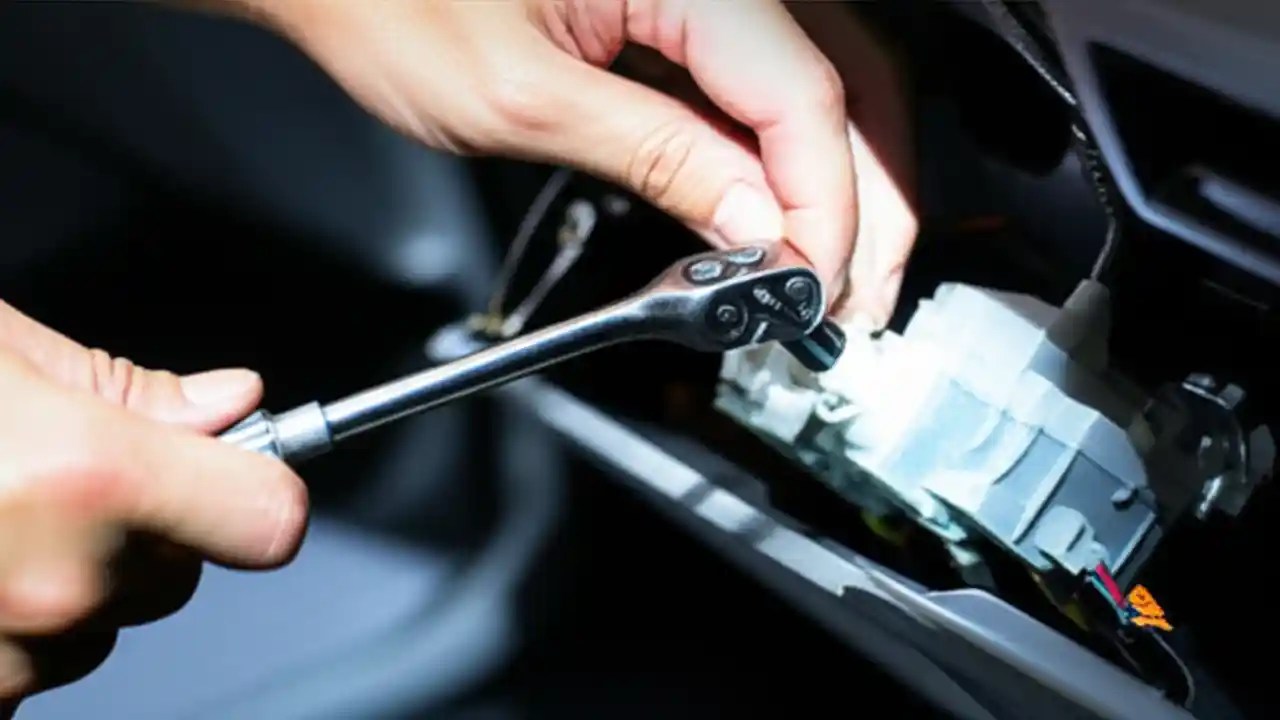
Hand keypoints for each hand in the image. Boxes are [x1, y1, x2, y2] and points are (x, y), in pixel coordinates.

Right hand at [0, 301, 306, 709]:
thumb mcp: (4, 351)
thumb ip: (129, 387)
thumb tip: (232, 404)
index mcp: (89, 478)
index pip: (271, 518)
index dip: (264, 489)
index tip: (248, 474)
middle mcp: (63, 583)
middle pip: (182, 571)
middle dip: (146, 529)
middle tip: (58, 481)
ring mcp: (12, 655)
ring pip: (106, 623)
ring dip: (73, 583)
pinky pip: (38, 668)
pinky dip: (15, 628)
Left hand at [246, 0, 915, 326]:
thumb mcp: (523, 101)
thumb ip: (658, 159)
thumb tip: (756, 228)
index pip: (804, 95)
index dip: (823, 204)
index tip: (809, 287)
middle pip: (846, 82)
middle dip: (864, 200)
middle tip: (852, 300)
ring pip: (817, 86)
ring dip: (832, 183)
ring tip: (825, 275)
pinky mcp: (682, 11)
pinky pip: (759, 87)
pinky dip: (777, 160)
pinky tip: (772, 221)